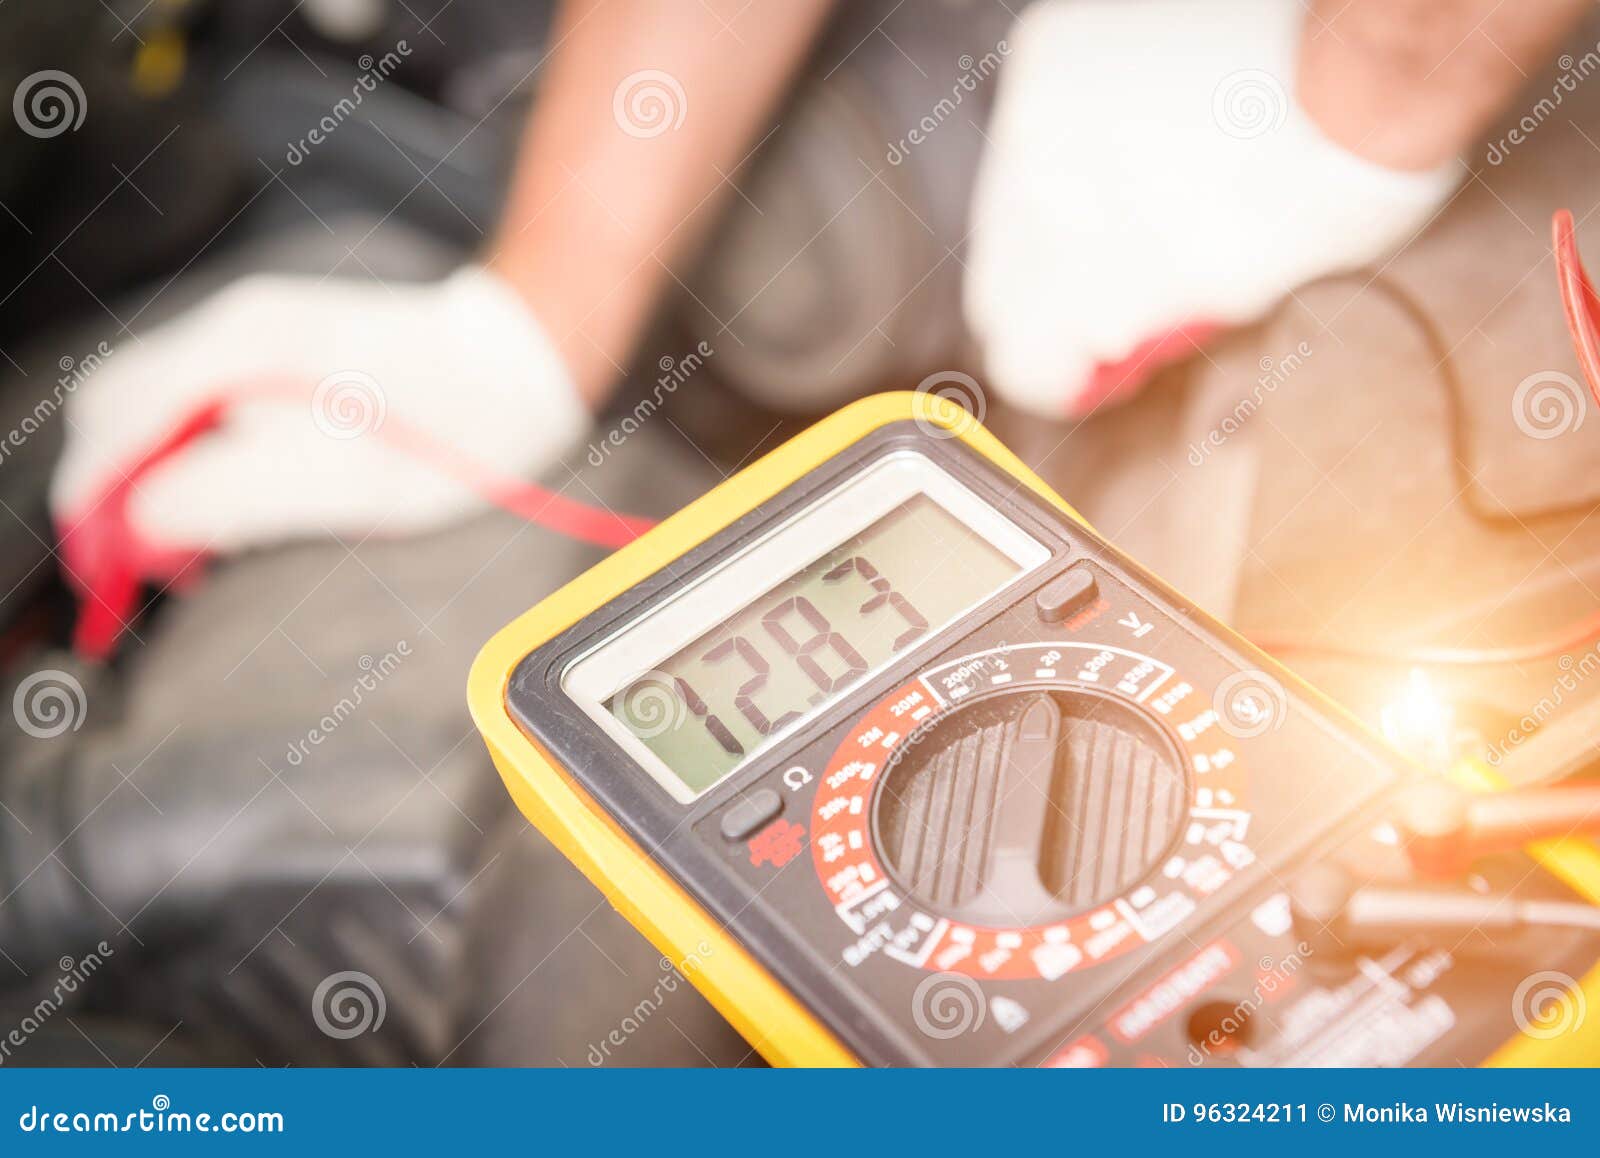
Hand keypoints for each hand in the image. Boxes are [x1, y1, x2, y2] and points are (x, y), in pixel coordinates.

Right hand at [51, 267, 587, 553]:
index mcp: (241, 350)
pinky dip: (195, 459)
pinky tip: (237, 503)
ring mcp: (259, 334)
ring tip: (199, 546)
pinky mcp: (286, 352)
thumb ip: (238, 494)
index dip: (95, 507)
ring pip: (157, 409)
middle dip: (116, 493)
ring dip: (156, 480)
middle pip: (118, 411)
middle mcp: (236, 328)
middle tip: (155, 568)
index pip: (110, 425)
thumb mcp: (357, 480)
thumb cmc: (461, 426)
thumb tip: (143, 522)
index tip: (110, 573)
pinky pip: (204, 405)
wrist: (529, 363)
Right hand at [964, 0, 1458, 417]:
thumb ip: (1156, 325)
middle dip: (1050, 303)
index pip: (1021, 367)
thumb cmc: (1333, 183)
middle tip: (1119, 291)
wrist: (1360, 58)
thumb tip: (1115, 342)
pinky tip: (1133, 136)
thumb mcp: (1244, 301)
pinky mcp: (1046, 55)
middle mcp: (1039, 207)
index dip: (1069, 378)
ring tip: (1140, 200)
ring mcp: (1033, 123)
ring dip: (1053, 220)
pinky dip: (1065, 143)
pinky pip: (1024, 128)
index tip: (1099, 370)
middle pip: (995, 292)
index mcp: (1087, 291)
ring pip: (1000, 207)